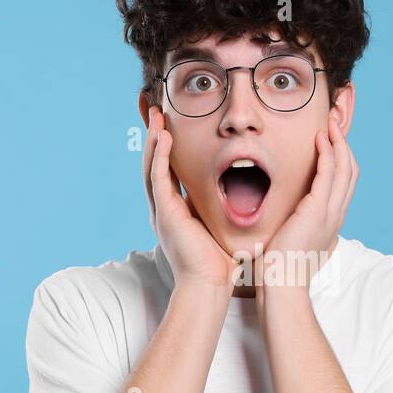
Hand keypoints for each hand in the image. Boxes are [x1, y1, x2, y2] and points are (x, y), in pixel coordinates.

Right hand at [142, 106, 237, 293]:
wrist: (210, 284)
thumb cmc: (219, 261)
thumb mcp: (218, 225)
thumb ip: (220, 208)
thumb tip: (240, 194)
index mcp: (174, 210)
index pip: (166, 169)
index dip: (165, 146)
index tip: (167, 122)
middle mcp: (163, 207)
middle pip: (153, 163)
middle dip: (152, 135)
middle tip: (152, 108)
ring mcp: (161, 210)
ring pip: (152, 166)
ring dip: (153, 139)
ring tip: (155, 114)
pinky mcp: (165, 213)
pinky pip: (158, 179)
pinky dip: (160, 156)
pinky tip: (164, 136)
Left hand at [262, 114, 357, 288]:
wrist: (282, 286)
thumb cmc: (283, 269)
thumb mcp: (298, 245)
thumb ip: (304, 230)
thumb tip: (301, 224)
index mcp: (332, 221)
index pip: (345, 182)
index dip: (342, 157)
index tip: (332, 138)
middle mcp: (336, 214)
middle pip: (351, 170)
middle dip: (344, 143)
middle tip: (335, 122)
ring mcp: (330, 212)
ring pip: (344, 168)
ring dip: (338, 141)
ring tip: (330, 122)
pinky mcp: (317, 210)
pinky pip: (328, 174)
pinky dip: (327, 152)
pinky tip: (320, 138)